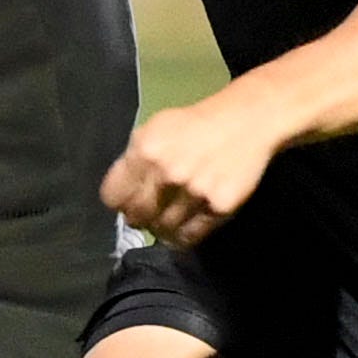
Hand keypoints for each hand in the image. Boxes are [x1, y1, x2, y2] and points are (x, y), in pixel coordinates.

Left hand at [100, 87, 288, 247]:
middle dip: (140, 216)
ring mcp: (194, 192)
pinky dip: (182, 236)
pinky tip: (183, 225)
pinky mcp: (218, 207)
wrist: (245, 122)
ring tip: (170, 216)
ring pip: (162, 230)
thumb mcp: (155, 129)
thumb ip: (134, 158)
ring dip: (162, 227)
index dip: (119, 201)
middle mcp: (166, 174)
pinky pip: (189, 236)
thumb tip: (121, 191)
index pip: (113, 197)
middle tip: (150, 211)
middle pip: (137, 217)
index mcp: (145, 151)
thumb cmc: (195, 124)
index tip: (128, 200)